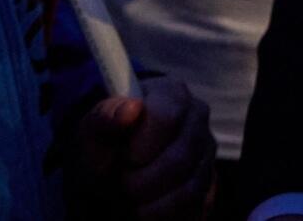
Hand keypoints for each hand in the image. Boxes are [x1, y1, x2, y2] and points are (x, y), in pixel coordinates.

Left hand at [73, 74, 214, 218]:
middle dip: (142, 181)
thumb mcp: (93, 129)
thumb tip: (130, 109)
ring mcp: (206, 151)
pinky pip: (195, 207)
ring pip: (189, 188)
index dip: (142, 144)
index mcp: (172, 94)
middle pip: (180, 158)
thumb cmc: (107, 142)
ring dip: (151, 203)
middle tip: (121, 183)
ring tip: (130, 198)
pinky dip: (164, 215)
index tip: (123, 156)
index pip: (168, 116)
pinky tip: (145, 208)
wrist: (113, 165)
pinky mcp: (209, 182)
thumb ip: (105, 117)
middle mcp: (197, 118)